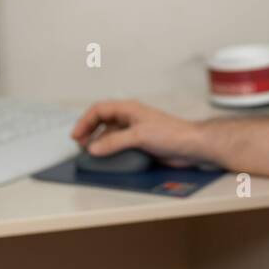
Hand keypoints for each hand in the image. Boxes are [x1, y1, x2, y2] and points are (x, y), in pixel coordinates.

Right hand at [69, 99, 210, 168]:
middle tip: (80, 146)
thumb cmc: (170, 134)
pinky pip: (120, 145)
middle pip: (103, 121)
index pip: (99, 110)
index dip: (85, 121)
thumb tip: (93, 148)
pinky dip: (110, 150)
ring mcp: (135, 131)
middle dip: (89, 131)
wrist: (192, 146)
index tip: (76, 136)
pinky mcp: (141, 143)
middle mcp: (130, 118)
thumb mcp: (138, 136)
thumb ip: (114, 142)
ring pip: (110, 133)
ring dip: (99, 142)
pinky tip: (107, 159)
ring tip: (91, 154)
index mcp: (129, 109)